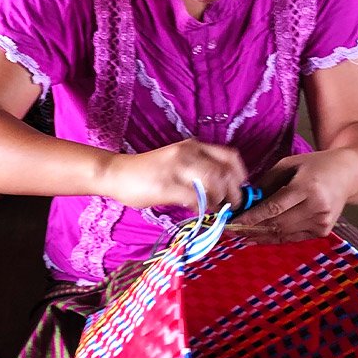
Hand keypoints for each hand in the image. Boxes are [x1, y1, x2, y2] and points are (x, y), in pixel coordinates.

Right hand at [103, 139, 247, 211]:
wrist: (117, 173)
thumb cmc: (146, 171)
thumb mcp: (176, 161)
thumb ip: (196, 168)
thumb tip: (220, 190)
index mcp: (193, 146)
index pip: (230, 156)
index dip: (241, 174)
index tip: (240, 188)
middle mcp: (188, 153)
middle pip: (225, 172)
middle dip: (233, 192)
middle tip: (231, 205)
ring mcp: (177, 168)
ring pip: (213, 183)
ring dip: (219, 200)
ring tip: (214, 209)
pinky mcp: (167, 185)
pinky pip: (195, 198)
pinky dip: (202, 208)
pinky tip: (197, 211)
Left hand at [236, 150, 357, 242]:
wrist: (347, 174)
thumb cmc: (314, 166)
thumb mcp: (288, 165)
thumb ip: (266, 183)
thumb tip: (245, 201)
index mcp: (307, 187)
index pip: (274, 207)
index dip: (252, 217)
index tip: (233, 222)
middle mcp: (317, 207)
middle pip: (277, 223)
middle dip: (251, 228)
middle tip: (230, 230)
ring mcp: (322, 222)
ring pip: (283, 234)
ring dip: (259, 236)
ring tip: (239, 235)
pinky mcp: (322, 231)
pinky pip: (292, 238)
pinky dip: (273, 238)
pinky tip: (256, 238)